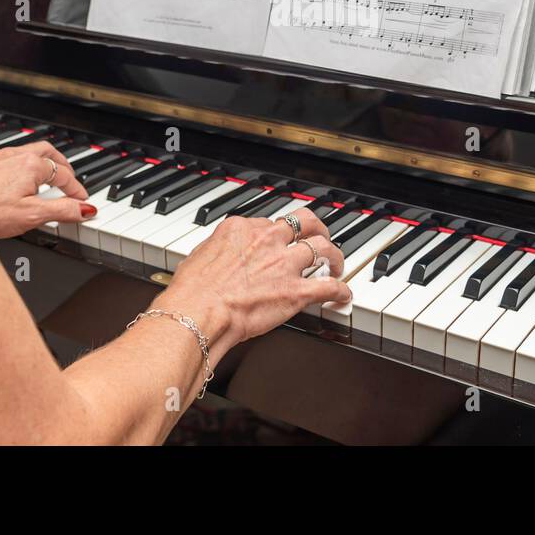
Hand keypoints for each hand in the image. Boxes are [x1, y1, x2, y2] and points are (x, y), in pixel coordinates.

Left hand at [0, 141, 92, 238]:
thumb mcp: (32, 215)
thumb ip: (62, 211)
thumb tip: (85, 209)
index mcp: (31, 165)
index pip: (63, 175)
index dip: (76, 190)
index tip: (82, 202)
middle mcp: (15, 155)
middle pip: (48, 152)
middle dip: (62, 165)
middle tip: (70, 179)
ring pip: (27, 152)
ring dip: (41, 162)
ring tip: (45, 176)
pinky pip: (7, 157)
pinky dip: (19, 165)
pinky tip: (13, 176)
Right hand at [157, 208, 350, 357]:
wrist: (198, 313)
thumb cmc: (191, 292)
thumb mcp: (198, 256)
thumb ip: (216, 250)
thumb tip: (217, 255)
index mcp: (242, 229)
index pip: (270, 222)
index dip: (278, 234)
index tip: (280, 242)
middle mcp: (267, 240)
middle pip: (304, 223)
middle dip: (317, 229)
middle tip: (320, 237)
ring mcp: (284, 264)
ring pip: (322, 248)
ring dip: (333, 256)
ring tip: (336, 264)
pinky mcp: (295, 291)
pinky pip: (328, 286)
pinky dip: (340, 290)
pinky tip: (343, 294)